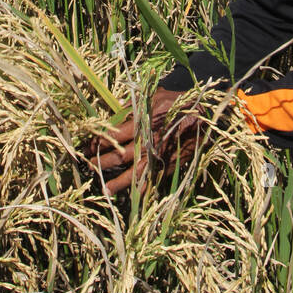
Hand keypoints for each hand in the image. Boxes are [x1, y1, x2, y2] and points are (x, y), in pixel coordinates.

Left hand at [87, 87, 204, 194]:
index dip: (98, 141)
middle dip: (102, 162)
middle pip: (120, 156)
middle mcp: (149, 142)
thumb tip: (115, 112)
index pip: (115, 135)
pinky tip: (133, 196)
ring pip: (135, 173)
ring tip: (104, 189)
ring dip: (118, 182)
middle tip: (88, 165)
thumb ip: (133, 105)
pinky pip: (153, 180)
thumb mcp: (154, 96)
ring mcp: (159, 156)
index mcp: (143, 122)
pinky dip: (142, 189)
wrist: (205, 116)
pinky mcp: (169, 165)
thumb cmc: (177, 102)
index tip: (86, 146)